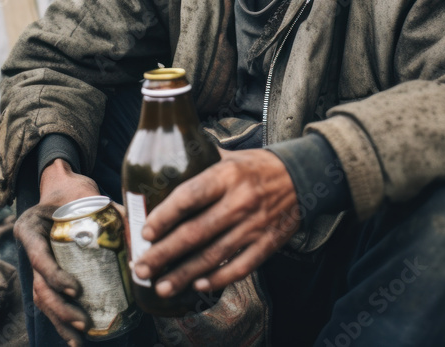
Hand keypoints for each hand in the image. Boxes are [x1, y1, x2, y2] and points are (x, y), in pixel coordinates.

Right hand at [14, 160, 98, 346]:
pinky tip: (75, 337)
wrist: (61, 188)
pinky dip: (61, 319)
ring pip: (42, 298)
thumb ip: (110, 211)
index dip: (54, 276)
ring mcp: (35, 262)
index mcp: (31, 227)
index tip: (74, 290)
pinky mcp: (45, 273)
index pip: (38, 256)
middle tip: (82, 322)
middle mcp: (29, 247)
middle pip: (39, 285)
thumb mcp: (87, 194)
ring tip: (79, 338)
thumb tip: (139, 234)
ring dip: (60, 320)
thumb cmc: (74, 190)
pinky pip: (50, 298)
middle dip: (60, 308)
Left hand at [132, 149, 298, 297]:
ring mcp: (255, 226)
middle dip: (164, 253)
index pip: (190, 196)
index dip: (165, 216)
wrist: (303, 176)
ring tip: (161, 286)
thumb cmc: (256, 167)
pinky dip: (219, 279)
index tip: (146, 232)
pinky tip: (198, 286)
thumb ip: (199, 164)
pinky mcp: (268, 244)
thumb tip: (161, 167)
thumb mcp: (229, 158)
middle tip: (141, 267)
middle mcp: (240, 202)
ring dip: (184, 274)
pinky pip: (241, 267)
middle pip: (196, 232)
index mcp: (227, 176)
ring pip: (214, 256)